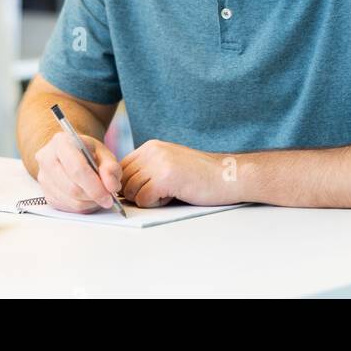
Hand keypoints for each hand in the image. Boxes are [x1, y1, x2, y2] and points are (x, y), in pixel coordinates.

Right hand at [32, 132, 122, 213]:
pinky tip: (88, 197)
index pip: (77, 169)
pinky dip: (81, 206)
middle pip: (72, 188)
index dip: (95, 186)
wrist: (70, 153)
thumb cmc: (87, 152)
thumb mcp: (103, 152)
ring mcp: (43, 177)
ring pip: (70, 200)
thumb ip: (111, 168)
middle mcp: (47, 159)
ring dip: (89, 203)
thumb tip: (111, 186)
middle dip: (93, 196)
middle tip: (108, 198)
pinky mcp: (45, 192)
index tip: (109, 196)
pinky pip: (66, 207)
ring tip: (99, 195)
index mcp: (61, 142)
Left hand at [120, 139, 237, 207]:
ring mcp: (158, 163)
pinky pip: (143, 199)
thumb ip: (148, 169)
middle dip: (136, 193)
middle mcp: (152, 151)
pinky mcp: (165, 178)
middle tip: (160, 194)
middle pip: (123, 181)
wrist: (228, 176)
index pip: (121, 168)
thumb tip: (122, 189)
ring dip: (147, 198)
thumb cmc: (201, 175)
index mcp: (151, 146)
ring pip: (131, 191)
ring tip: (169, 193)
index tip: (142, 191)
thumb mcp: (170, 163)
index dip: (127, 184)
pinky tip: (173, 196)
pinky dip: (156, 204)